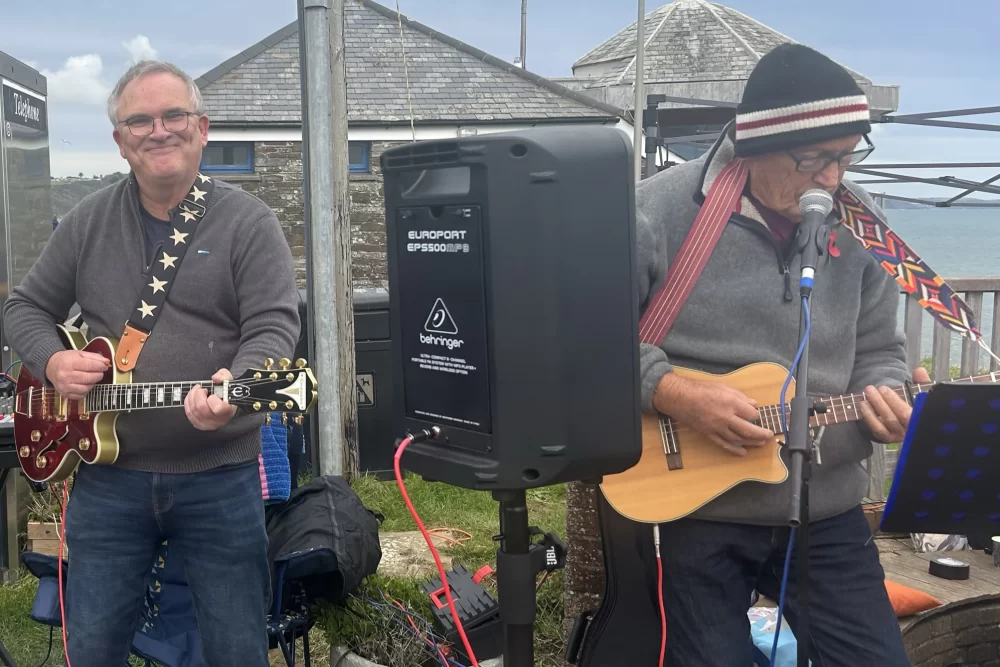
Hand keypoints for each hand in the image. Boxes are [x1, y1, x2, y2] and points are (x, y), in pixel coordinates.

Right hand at [46, 349, 110, 400]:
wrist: (51, 366)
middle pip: (89, 378)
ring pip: (86, 388)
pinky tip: (84, 384)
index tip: (104, 366)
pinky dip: (86, 390)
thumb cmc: (67, 359)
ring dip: (93, 383)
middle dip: (98, 375)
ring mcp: (64, 386)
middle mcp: (65, 375)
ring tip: (91, 378)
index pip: (90, 365)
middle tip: (100, 372)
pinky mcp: (64, 394)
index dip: (100, 366)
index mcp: (69, 363)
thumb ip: (94, 357)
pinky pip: (81, 395)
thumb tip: (107, 362)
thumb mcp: (79, 353)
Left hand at [185, 368, 237, 430]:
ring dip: (192, 397)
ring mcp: (208, 424)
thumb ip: (224, 376)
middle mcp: (218, 420)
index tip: (213, 394)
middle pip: (201, 408)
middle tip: (201, 389)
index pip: (217, 408)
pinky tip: (192, 397)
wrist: (226, 405)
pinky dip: (188, 403)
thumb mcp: (228, 381)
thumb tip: (215, 378)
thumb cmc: (227, 394)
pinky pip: (189, 413)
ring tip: (197, 391)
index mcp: (228, 410)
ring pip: (193, 410)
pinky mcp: (199, 425)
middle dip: (198, 394)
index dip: (212, 399)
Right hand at [652, 373, 773, 455]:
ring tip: (761, 442)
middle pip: (749, 430)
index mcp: (730, 402)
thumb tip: (753, 404)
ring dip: (752, 442)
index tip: (757, 414)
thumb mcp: (722, 386)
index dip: (757, 415)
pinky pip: (724, 444)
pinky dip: (735, 450)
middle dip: (762, 434)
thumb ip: (740, 396)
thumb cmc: (699, 389)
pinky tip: (743, 452)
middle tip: (769, 435)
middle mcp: (725, 416)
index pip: (752, 413)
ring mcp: (717, 427)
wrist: (679, 397)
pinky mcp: (709, 434)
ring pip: (738, 439)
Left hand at [858, 366, 931, 442]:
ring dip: (871, 411)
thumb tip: (919, 370)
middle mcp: (909, 431)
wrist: (915, 421)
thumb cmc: (919, 405)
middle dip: (879, 402)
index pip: (906, 414)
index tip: (884, 389)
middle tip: (870, 389)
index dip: (894, 401)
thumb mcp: (923, 393)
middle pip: (892, 419)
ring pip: (882, 426)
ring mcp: (898, 437)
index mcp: (919, 420)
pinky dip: (868, 419)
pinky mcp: (888, 439)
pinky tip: (863, 406)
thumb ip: (922, 382)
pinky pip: (876, 431)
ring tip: (864, 397)